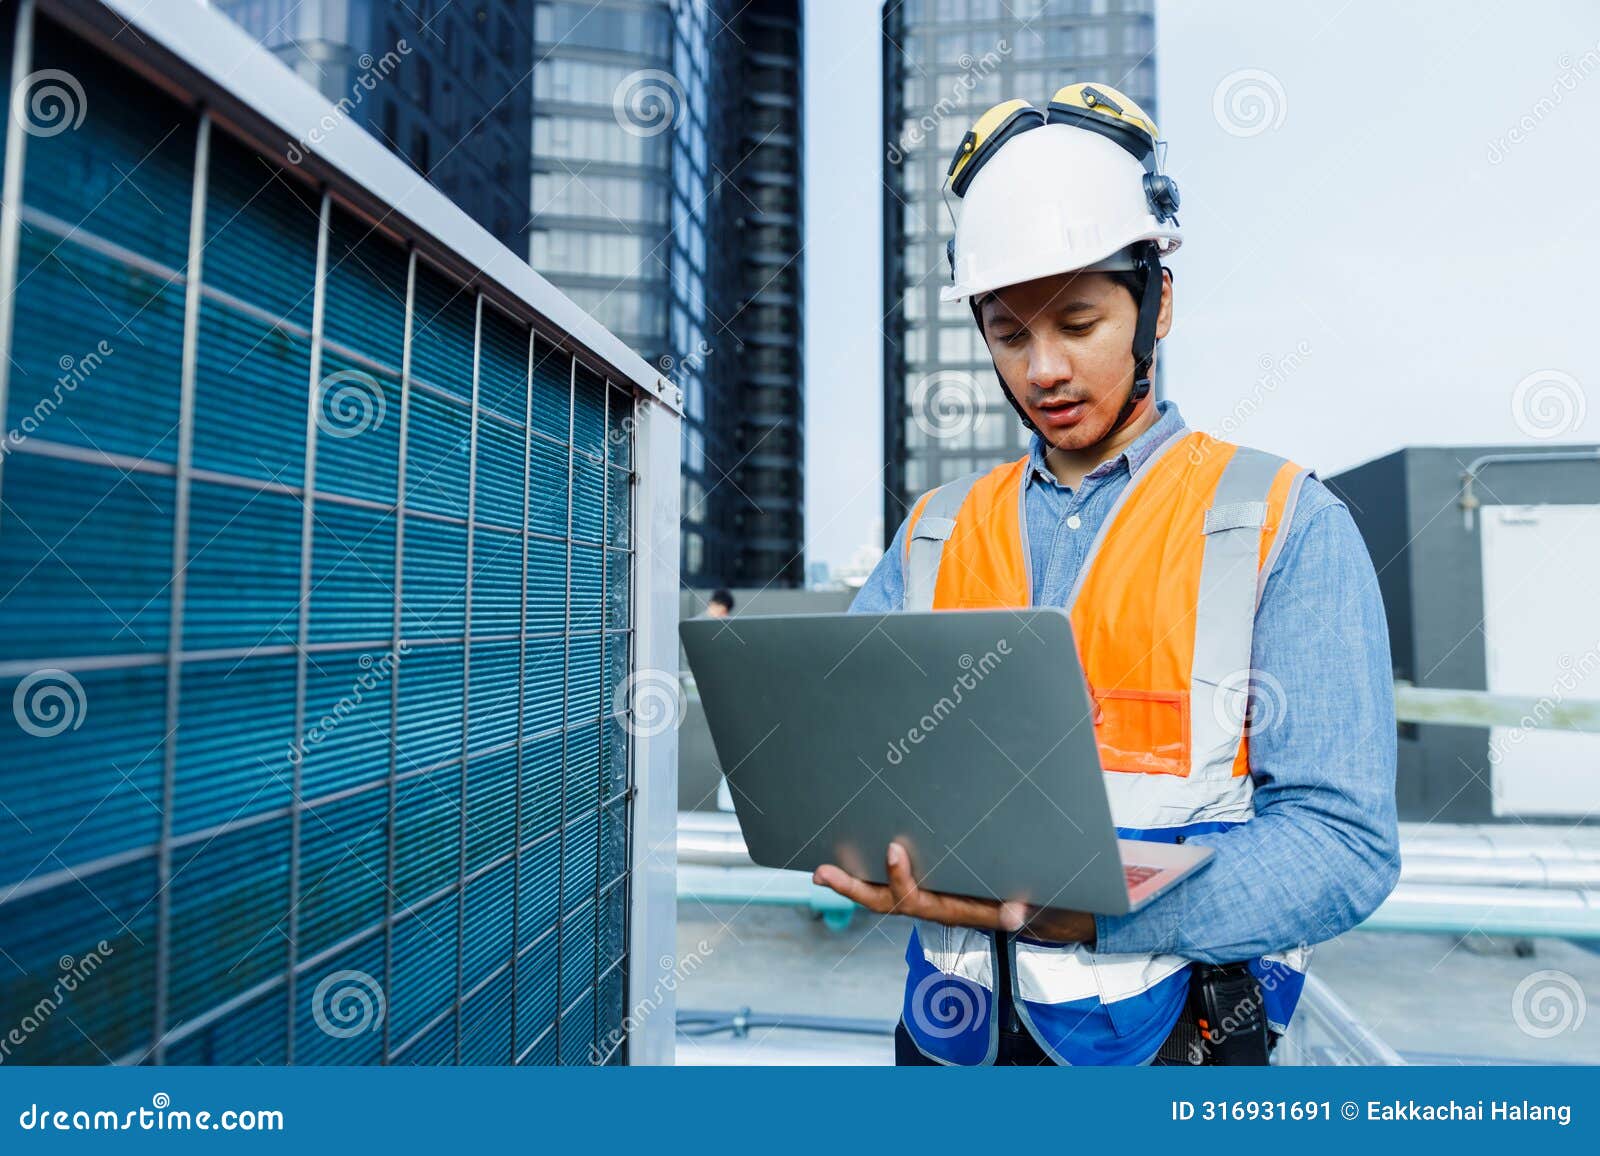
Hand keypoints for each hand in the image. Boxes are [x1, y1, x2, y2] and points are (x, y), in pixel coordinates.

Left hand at [812, 842, 1095, 944]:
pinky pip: (882, 882)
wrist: (1009, 912)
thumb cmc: (1007, 903)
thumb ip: (1011, 910)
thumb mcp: (1011, 906)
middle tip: (821, 873)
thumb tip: (1017, 913)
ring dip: (847, 881)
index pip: (913, 898)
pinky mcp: (913, 884)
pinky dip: (861, 871)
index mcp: (941, 909)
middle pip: (879, 901)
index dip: (899, 877)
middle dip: (850, 888)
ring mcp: (913, 895)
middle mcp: (921, 904)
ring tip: (819, 870)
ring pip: (875, 893)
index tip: (893, 849)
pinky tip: (843, 853)